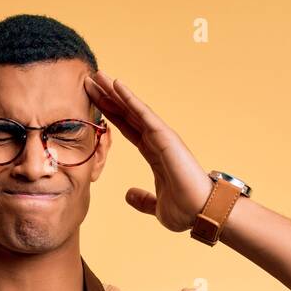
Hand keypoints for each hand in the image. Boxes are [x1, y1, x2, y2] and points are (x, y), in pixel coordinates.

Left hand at [84, 71, 213, 231]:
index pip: (127, 128)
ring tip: (98, 75)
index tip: (95, 101)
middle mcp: (157, 141)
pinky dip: (130, 99)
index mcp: (154, 154)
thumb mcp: (156, 207)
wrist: (200, 215)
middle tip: (90, 80)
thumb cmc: (186, 211)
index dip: (111, 114)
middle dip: (108, 97)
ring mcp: (162, 137)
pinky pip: (144, 115)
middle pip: (127, 113)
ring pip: (134, 109)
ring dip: (115, 92)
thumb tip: (129, 195)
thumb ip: (143, 200)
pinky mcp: (166, 138)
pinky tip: (117, 85)